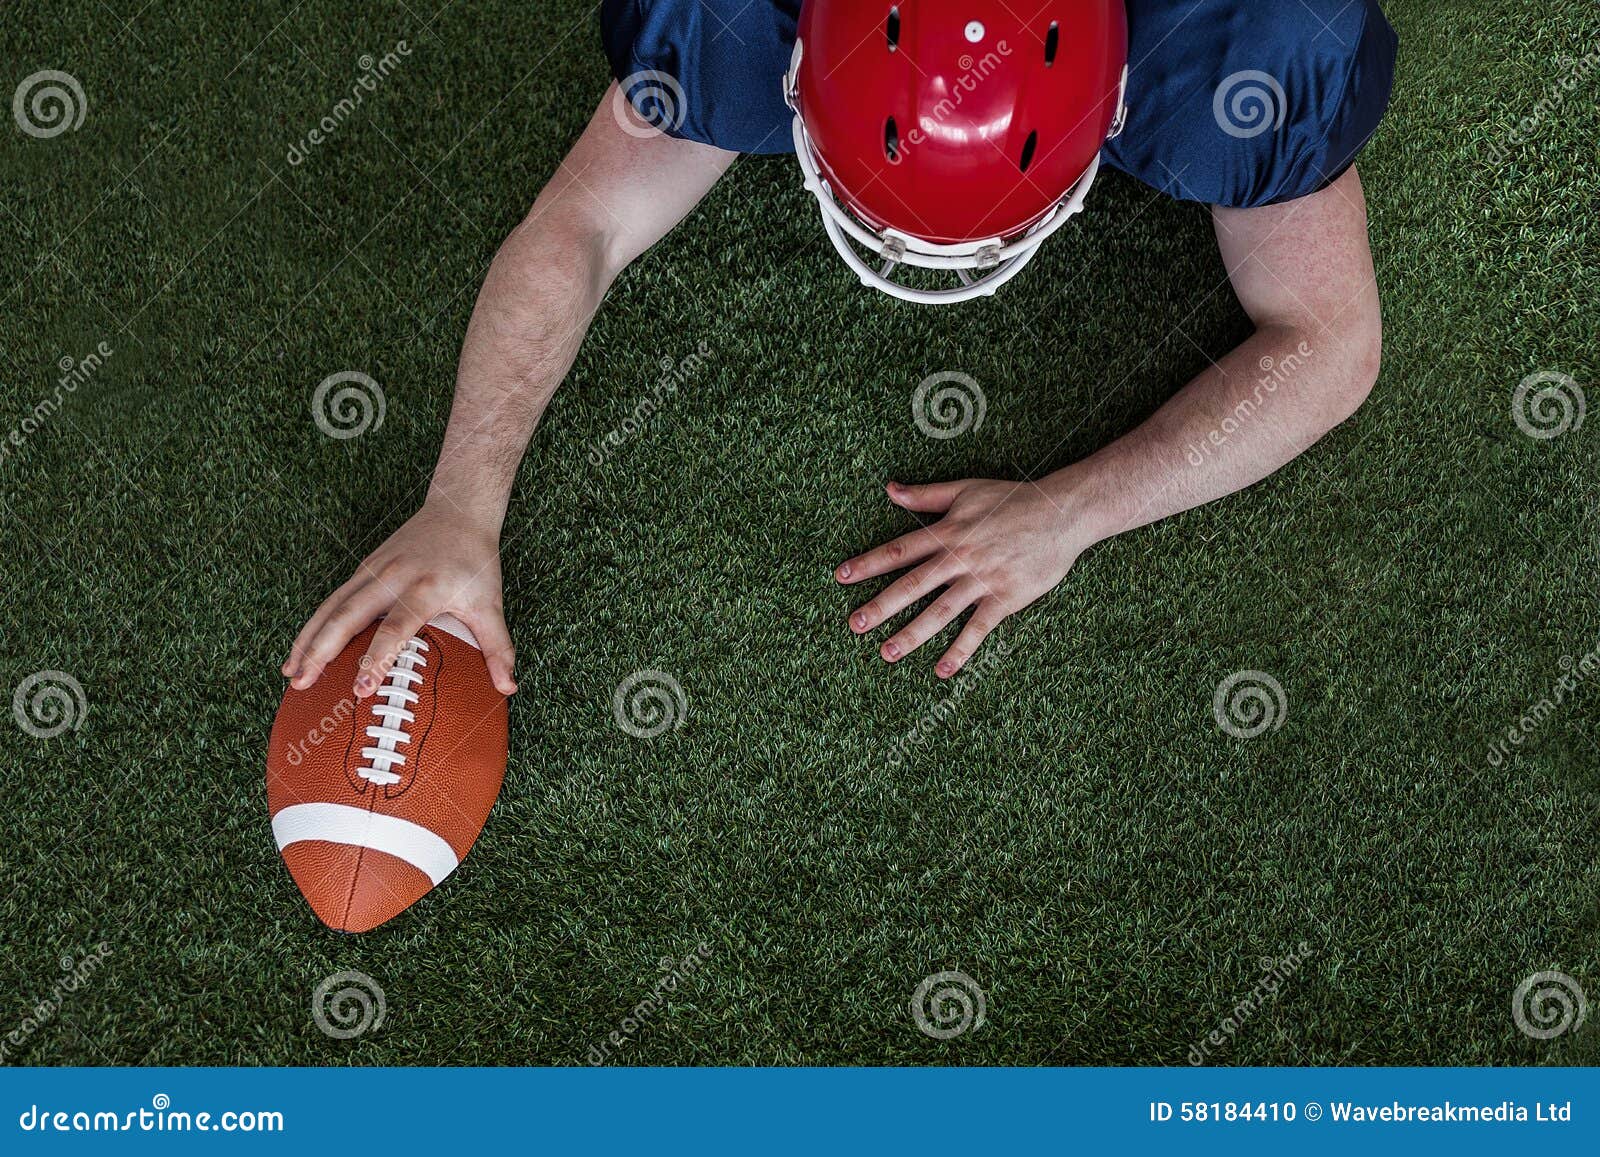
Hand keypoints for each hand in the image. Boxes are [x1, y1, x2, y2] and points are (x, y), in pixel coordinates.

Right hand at [282, 502, 517, 696]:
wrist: (458, 511)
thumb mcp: (491, 603)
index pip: (396, 628)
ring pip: (331, 607)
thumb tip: (508, 688)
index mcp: (426, 588)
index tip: (362, 688)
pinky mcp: (363, 569)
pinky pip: (331, 600)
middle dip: (323, 651)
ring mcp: (372, 571)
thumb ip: (498, 647)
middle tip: (304, 685)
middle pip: (348, 617)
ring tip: (291, 675)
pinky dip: (312, 625)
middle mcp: (392, 578)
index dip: (377, 658)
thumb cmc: (475, 561)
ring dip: (308, 640)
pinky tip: (301, 651)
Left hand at [835, 477, 1099, 677]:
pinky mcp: (1006, 598)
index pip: (899, 550)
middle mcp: (960, 557)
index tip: (841, 577)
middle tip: (855, 624)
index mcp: (947, 531)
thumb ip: (926, 495)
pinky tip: (941, 670)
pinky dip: (960, 650)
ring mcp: (983, 579)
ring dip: (913, 633)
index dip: (869, 563)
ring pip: (941, 611)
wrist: (1062, 513)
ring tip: (887, 652)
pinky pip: (978, 629)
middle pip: (913, 584)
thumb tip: (889, 490)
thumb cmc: (1012, 499)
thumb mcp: (966, 490)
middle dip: (882, 605)